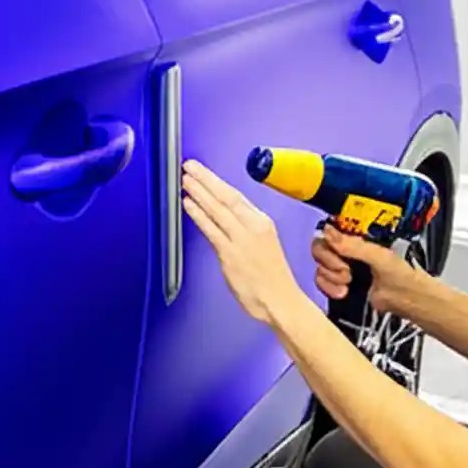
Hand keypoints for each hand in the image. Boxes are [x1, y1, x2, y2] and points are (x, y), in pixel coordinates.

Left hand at [181, 159, 302, 323]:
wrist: (281, 301)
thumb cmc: (272, 279)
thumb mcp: (262, 245)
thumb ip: (243, 232)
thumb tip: (224, 223)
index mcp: (262, 223)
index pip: (236, 196)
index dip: (216, 182)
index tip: (203, 172)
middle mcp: (252, 227)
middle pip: (225, 196)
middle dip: (205, 179)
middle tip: (190, 166)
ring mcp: (241, 239)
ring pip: (217, 209)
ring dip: (199, 192)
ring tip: (185, 180)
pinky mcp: (231, 254)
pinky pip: (211, 229)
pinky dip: (199, 214)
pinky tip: (188, 204)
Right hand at [312, 222, 416, 313]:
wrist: (405, 300)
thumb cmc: (400, 274)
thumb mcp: (378, 255)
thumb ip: (352, 245)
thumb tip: (326, 231)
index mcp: (356, 236)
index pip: (329, 230)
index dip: (328, 241)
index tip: (336, 251)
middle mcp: (346, 249)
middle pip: (319, 248)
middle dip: (330, 262)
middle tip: (347, 272)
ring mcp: (340, 266)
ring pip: (319, 266)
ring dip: (332, 277)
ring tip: (349, 283)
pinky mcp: (337, 283)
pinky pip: (320, 281)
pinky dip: (329, 288)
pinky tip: (343, 292)